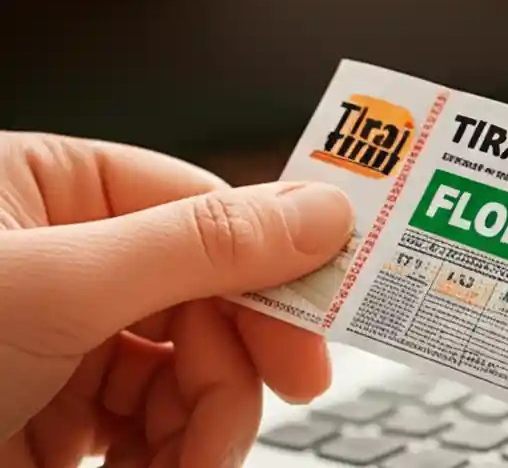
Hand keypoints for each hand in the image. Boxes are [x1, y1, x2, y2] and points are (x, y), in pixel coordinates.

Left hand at [0, 132, 353, 466]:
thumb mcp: (59, 286)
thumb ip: (199, 245)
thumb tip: (323, 212)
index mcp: (52, 191)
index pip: (206, 215)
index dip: (273, 268)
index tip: (328, 314)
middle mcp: (65, 264)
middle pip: (210, 303)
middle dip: (238, 364)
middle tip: (290, 390)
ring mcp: (57, 349)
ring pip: (191, 375)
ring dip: (209, 425)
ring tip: (198, 460)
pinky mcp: (54, 424)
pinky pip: (151, 434)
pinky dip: (174, 459)